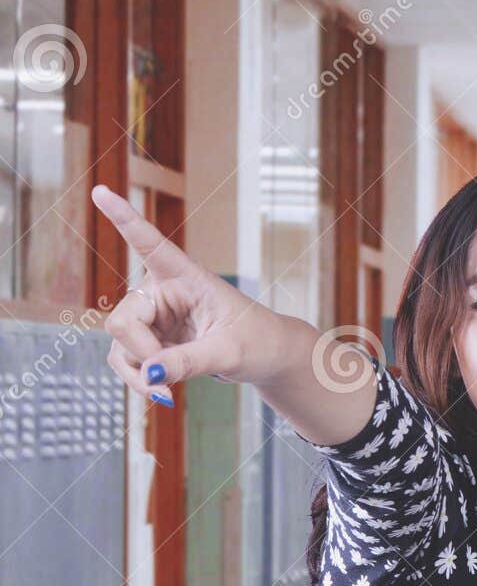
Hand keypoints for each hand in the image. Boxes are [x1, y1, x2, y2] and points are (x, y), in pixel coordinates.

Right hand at [92, 185, 299, 403]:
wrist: (267, 358)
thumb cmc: (258, 342)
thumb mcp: (229, 353)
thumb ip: (189, 361)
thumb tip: (150, 375)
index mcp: (186, 278)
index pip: (151, 244)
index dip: (124, 218)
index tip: (101, 190)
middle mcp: (162, 292)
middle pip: (122, 319)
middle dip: (139, 351)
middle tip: (162, 378)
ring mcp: (153, 318)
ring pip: (120, 345)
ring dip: (136, 374)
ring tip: (164, 395)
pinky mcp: (152, 340)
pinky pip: (128, 361)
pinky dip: (140, 381)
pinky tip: (162, 395)